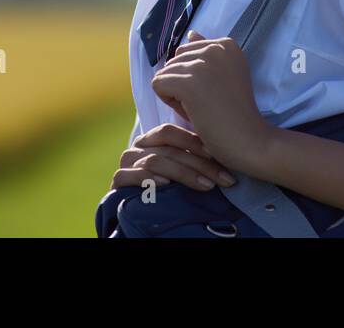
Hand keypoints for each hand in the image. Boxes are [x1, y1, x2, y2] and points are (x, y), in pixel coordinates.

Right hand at [110, 122, 236, 191]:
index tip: (220, 155)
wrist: (142, 212)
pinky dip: (148, 179)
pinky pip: (128, 175)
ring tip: (206, 185)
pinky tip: (165, 185)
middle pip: (169, 149)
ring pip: (154, 161)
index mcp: (153, 138)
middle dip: (201, 164)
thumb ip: (193, 156)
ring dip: (184, 174)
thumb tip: (224, 151)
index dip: (195, 142)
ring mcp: (127, 162)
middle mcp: (138, 146)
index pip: (171, 132)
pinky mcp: (118, 180)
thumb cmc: (170, 187)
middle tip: (224, 178)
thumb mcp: (183, 168)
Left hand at [149, 29, 275, 173]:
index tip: (216, 92)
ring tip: (202, 108)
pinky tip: (192, 111)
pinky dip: (168, 102)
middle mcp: (215, 47)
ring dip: (176, 95)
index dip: (195, 77)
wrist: (248, 140)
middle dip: (183, 84)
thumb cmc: (235, 114)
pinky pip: (158, 84)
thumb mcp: (224, 75)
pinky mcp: (189, 81)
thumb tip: (191, 33)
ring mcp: (202, 63)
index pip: (187, 52)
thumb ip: (207, 53)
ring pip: (165, 73)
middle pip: (174, 61)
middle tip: (209, 103)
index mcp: (226, 44)